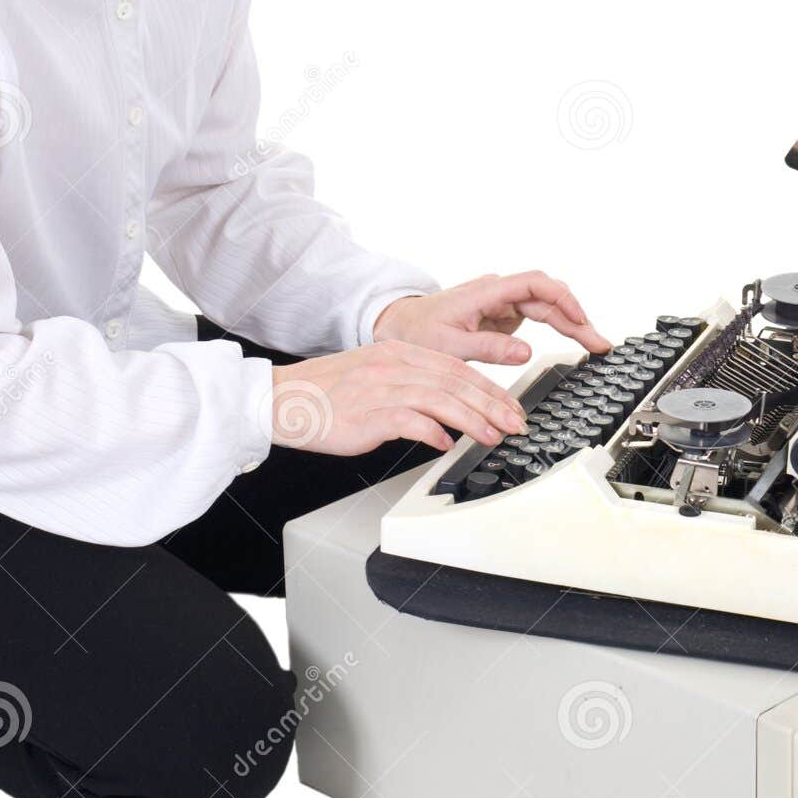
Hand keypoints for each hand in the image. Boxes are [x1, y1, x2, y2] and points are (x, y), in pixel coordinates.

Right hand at [269, 342, 526, 455]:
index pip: (457, 368)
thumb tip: (447, 413)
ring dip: (473, 419)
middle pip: (457, 382)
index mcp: (399, 352)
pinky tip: (446, 444)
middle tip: (517, 424)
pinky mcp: (367, 413)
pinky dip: (432, 432)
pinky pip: (409, 421)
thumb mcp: (375, 376)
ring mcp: (380, 387)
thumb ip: (412, 385)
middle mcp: (393, 365)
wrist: (280, 400)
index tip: (512, 407)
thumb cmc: (326, 395)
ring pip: (441, 399)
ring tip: (493, 436)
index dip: (490, 388)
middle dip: (493, 404)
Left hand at [372, 271, 610, 363]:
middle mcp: (497, 293)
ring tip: (595, 344)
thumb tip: (525, 351)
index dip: (561, 299)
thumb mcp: (448, 346)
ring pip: (546, 307)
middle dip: (576, 318)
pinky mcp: (503, 316)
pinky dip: (558, 328)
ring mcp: (502, 304)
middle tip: (600, 344)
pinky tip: (575, 339)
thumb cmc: (416, 331)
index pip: (534, 284)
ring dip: (571, 323)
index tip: (580, 320)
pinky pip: (537, 317)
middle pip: (547, 297)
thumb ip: (488, 347)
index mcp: (485, 292)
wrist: (398, 325)